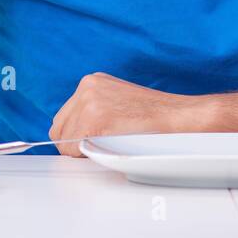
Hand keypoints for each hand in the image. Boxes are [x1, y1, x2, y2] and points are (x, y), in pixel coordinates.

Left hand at [48, 72, 191, 156]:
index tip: (89, 142)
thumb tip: (74, 135)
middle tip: (97, 148)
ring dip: (80, 149)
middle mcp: (86, 87)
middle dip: (73, 142)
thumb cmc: (153, 116)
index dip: (74, 135)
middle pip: (58, 127)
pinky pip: (73, 147)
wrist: (178, 117)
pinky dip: (85, 154)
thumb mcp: (118, 103)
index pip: (64, 117)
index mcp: (91, 82)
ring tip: (106, 146)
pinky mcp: (95, 117)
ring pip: (63, 139)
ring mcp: (89, 101)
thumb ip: (94, 111)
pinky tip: (107, 147)